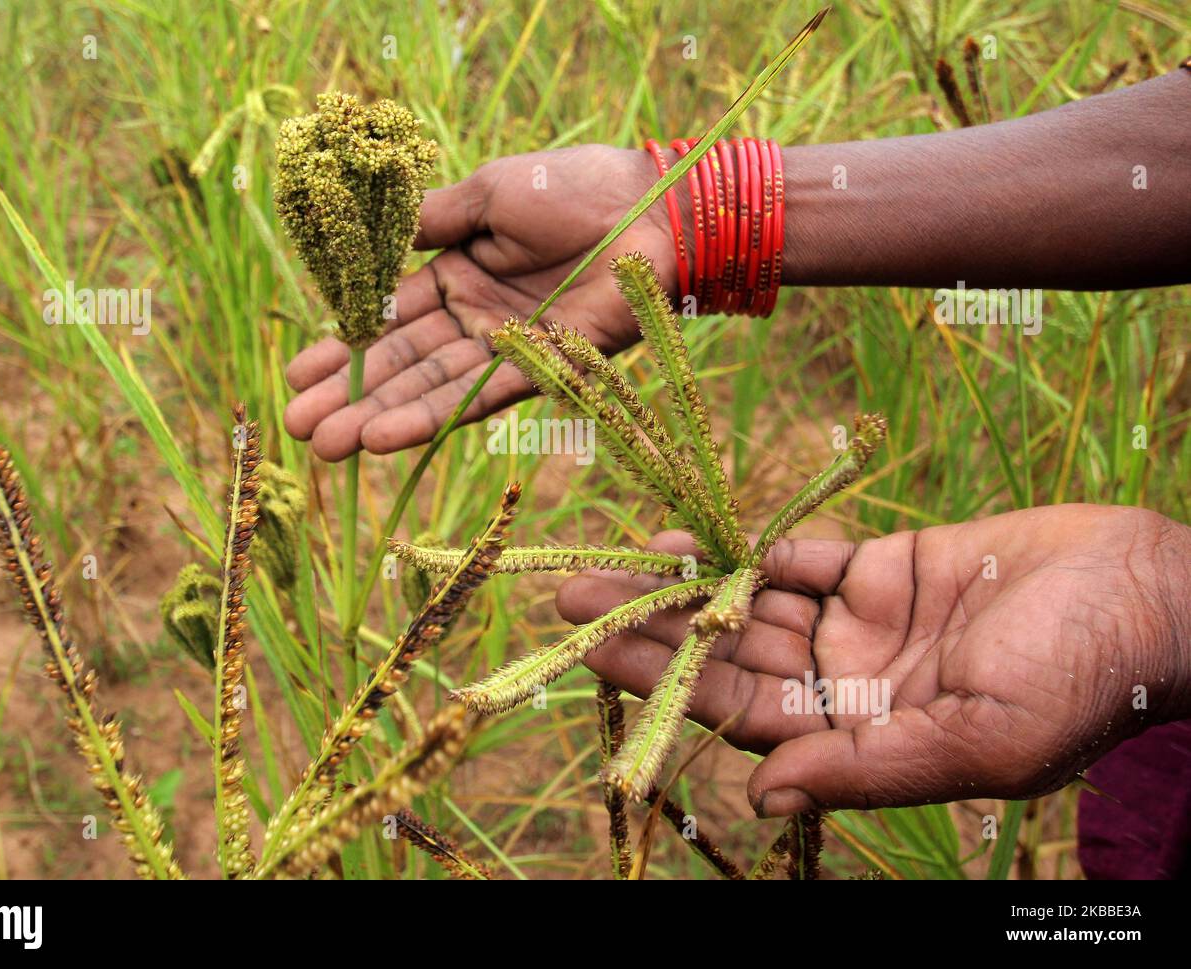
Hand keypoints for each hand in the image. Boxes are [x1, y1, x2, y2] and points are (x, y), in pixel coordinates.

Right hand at [284, 145, 682, 459]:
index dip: (344, 347)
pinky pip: (475, 399)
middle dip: (347, 395)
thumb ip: (431, 220)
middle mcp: (475, 316)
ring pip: (428, 388)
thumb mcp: (488, 193)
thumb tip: (372, 239)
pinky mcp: (540, 371)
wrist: (654, 210)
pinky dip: (428, 418)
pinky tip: (381, 437)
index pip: (388, 317)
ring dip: (375, 416)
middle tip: (295, 427)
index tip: (295, 375)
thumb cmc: (575, 187)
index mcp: (458, 271)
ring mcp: (505, 348)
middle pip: (400, 362)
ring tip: (323, 444)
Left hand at [556, 505, 1190, 815]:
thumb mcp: (977, 742)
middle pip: (728, 655)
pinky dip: (745, 547)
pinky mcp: (885, 565)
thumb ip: (866, 771)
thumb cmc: (1081, 680)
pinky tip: (687, 534)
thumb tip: (759, 797)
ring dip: (684, 583)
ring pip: (750, 603)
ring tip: (611, 557)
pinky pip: (799, 556)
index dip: (662, 682)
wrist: (1150, 594)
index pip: (738, 714)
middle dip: (652, 627)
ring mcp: (863, 623)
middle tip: (571, 592)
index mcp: (863, 739)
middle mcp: (850, 684)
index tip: (590, 649)